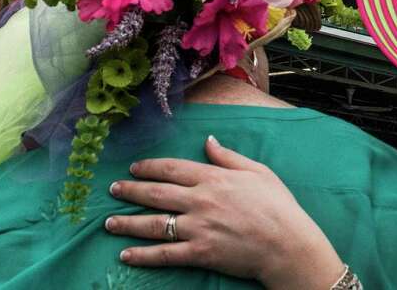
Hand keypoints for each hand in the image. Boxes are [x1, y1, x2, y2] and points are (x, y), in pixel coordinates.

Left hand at [105, 135, 344, 289]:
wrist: (287, 243)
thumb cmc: (277, 205)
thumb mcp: (257, 171)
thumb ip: (228, 156)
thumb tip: (208, 141)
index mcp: (214, 178)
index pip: (172, 169)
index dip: (150, 167)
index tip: (134, 168)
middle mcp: (201, 200)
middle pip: (156, 194)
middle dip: (131, 191)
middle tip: (113, 190)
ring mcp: (198, 228)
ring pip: (154, 224)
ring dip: (128, 223)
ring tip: (109, 222)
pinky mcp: (200, 253)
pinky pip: (165, 254)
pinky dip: (143, 255)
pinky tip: (126, 255)